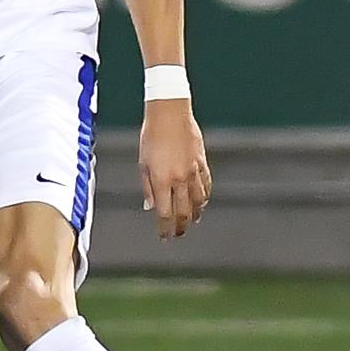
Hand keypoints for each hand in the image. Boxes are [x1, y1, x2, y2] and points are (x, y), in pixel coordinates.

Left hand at [140, 101, 211, 239]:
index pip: (165, 213)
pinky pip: (207, 185)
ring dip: (195, 214)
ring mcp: (193, 171)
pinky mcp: (202, 162)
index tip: (163, 236)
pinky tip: (202, 201)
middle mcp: (179, 179)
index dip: (165, 228)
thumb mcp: (142, 162)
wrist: (170, 113)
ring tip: (191, 220)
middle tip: (178, 234)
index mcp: (162, 180)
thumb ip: (146, 186)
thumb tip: (149, 206)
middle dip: (180, 226)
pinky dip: (205, 197)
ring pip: (199, 201)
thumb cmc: (151, 135)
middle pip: (184, 212)